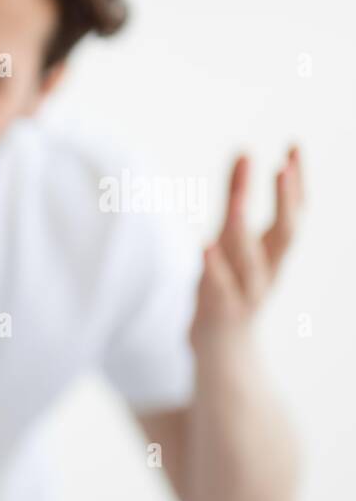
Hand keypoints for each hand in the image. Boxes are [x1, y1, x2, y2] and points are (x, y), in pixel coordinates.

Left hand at [190, 146, 304, 353]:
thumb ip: (236, 198)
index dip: (297, 182)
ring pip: (251, 262)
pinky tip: (204, 245)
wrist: (225, 354)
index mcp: (273, 253)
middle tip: (282, 167)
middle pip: (284, 235)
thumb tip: (243, 151)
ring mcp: (246, 294)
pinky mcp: (220, 313)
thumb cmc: (230, 287)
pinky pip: (220, 289)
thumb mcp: (234, 240)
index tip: (294, 146)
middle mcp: (267, 271)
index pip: (294, 213)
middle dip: (285, 202)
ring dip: (245, 232)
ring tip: (238, 203)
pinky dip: (215, 268)